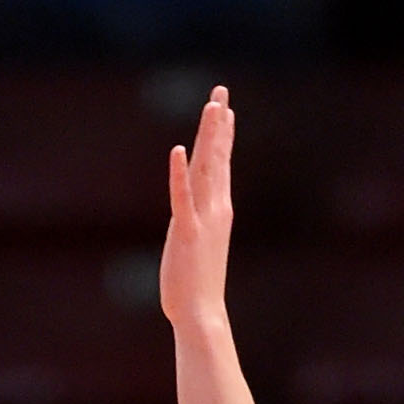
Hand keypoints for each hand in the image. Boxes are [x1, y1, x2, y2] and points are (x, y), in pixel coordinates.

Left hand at [160, 86, 234, 327]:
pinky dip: (180, 173)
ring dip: (209, 137)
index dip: (223, 135)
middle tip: (221, 90)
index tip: (225, 108)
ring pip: (207, 169)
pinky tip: (178, 150)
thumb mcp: (200, 245)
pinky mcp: (186, 233)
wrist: (201, 313)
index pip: (222, 164)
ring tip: (212, 107)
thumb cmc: (198, 285)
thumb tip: (197, 215)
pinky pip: (182, 197)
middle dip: (219, 122)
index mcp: (218, 210)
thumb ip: (200, 225)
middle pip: (218, 157)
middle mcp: (215, 209)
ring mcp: (203, 219)